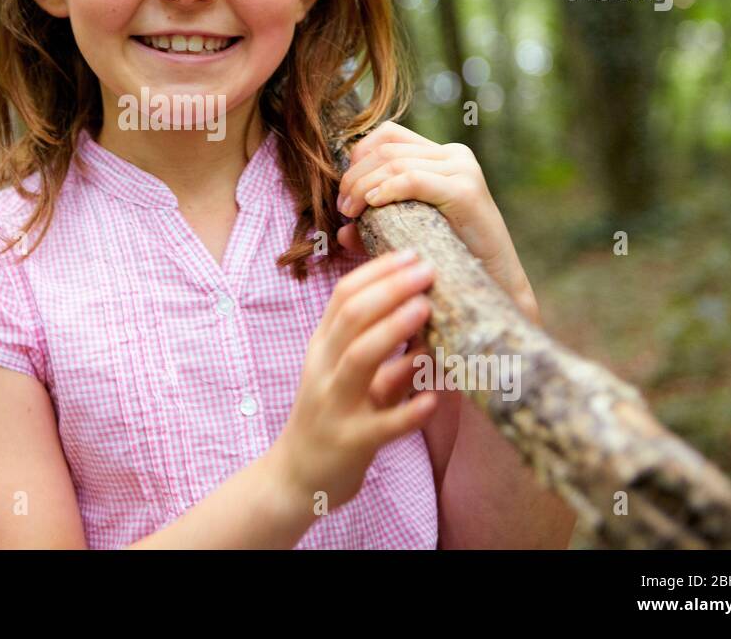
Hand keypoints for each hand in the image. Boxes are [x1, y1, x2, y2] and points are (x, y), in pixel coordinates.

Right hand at [269, 248, 439, 511]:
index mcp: (322, 347)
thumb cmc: (329, 416)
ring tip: (425, 308)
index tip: (412, 254)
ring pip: (360, 359)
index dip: (378, 271)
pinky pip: (383, 424)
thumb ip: (378, 345)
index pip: (343, 295)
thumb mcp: (345, 373)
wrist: (296, 476)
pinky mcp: (351, 443)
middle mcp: (324, 369)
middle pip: (352, 316)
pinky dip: (409, 411)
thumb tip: (421, 313)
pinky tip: (434, 399)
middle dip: (391, 288)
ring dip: (394, 330)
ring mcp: (336, 405)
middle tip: (427, 271)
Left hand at [335, 121, 539, 323]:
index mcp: (441, 157)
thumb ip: (373, 228)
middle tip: (343, 207)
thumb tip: (339, 232)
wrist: (495, 284)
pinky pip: (413, 179)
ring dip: (364, 185)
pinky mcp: (465, 191)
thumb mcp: (405, 234)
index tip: (345, 193)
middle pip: (386, 148)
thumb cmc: (449, 260)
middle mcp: (454, 156)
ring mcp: (462, 169)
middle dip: (355, 176)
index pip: (388, 135)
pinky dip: (386, 189)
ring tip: (351, 212)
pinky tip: (372, 205)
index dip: (358, 157)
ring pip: (394, 162)